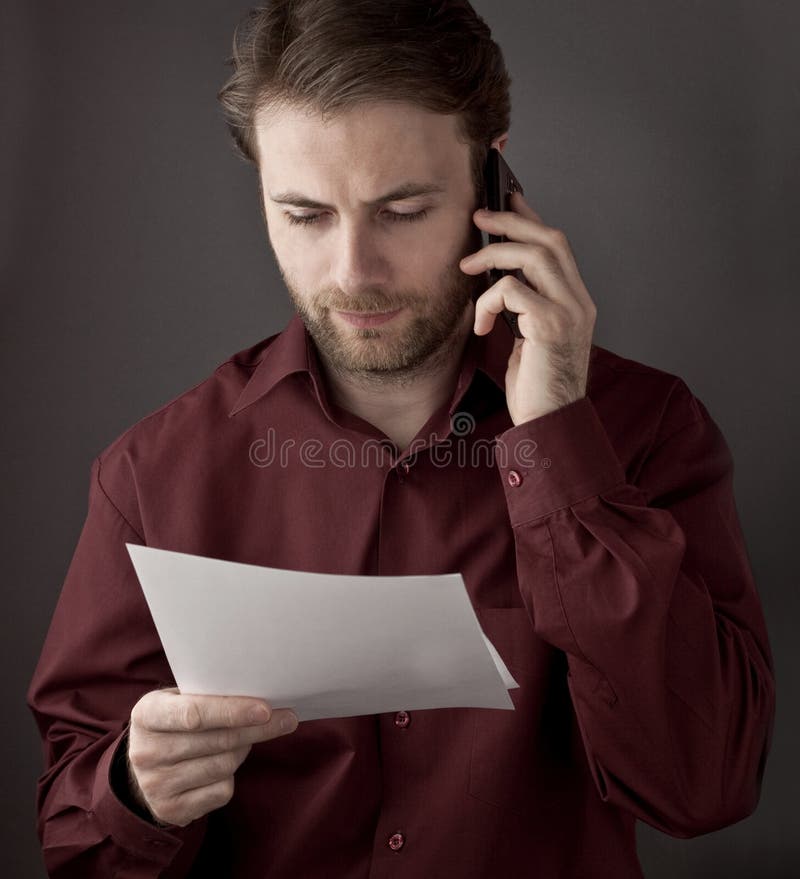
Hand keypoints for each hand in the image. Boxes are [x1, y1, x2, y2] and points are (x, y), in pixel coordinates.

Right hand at [127, 688, 297, 826]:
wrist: (146, 763)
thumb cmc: (174, 720)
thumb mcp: (178, 698)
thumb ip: (208, 696)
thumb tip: (261, 700)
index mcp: (146, 715)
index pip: (194, 714)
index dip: (232, 712)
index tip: (265, 710)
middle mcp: (145, 752)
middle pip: (217, 741)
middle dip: (256, 729)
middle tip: (287, 719)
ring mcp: (155, 785)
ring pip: (224, 765)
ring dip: (244, 749)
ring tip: (246, 738)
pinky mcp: (171, 810)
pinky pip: (221, 791)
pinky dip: (231, 776)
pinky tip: (225, 764)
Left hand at [459, 192, 596, 423]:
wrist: (550, 424)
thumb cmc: (536, 388)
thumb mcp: (529, 339)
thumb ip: (524, 308)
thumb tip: (497, 279)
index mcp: (576, 302)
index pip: (558, 247)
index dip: (531, 219)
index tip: (508, 199)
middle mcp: (579, 302)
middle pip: (551, 240)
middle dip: (511, 221)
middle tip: (479, 216)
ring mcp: (569, 312)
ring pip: (534, 256)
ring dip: (494, 254)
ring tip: (467, 266)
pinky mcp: (550, 326)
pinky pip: (512, 291)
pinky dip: (487, 302)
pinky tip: (480, 326)